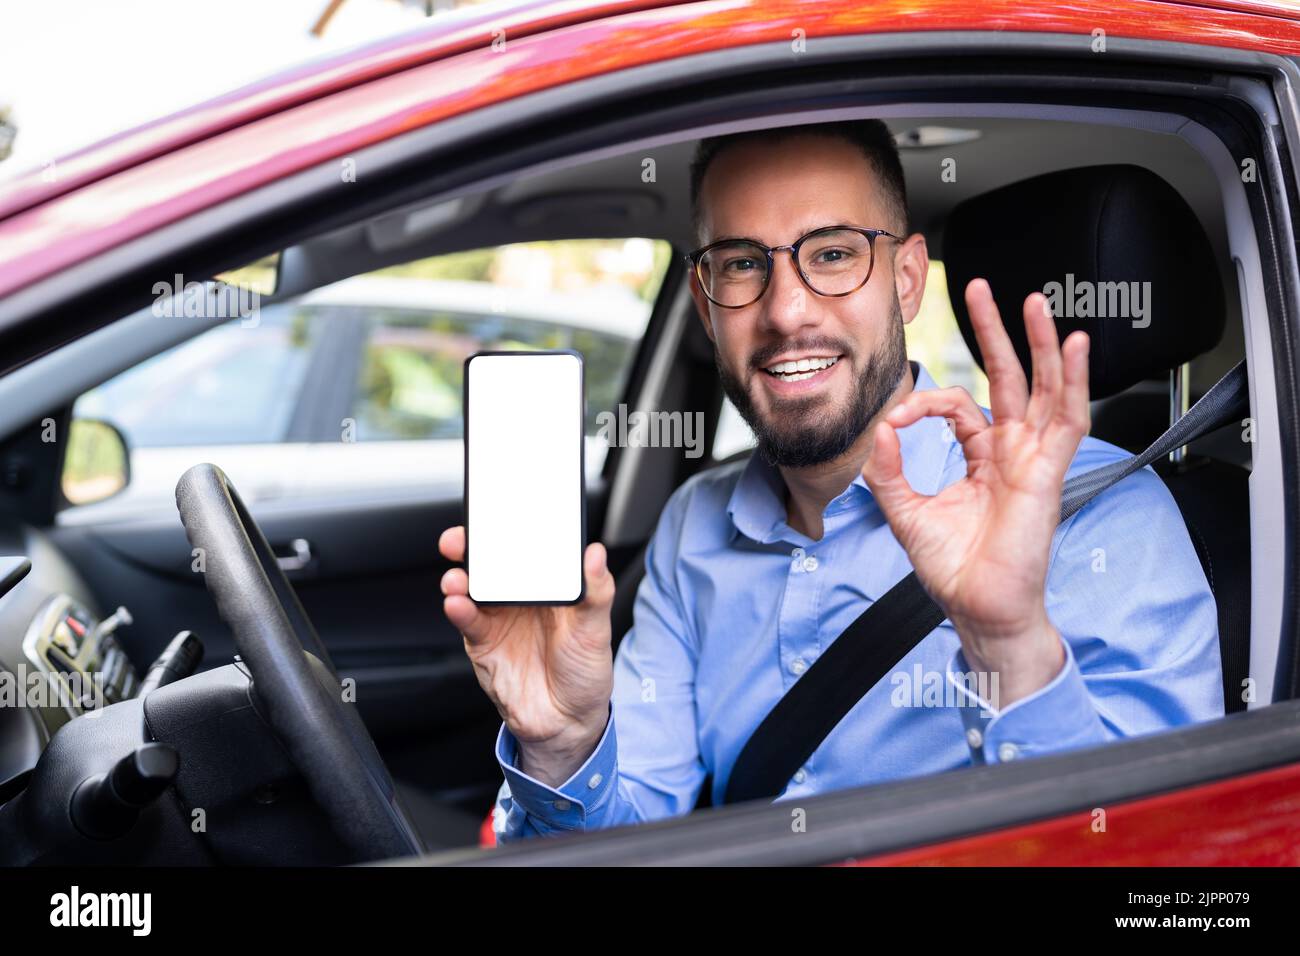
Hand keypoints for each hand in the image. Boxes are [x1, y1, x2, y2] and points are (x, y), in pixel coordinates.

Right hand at [439, 527, 614, 785]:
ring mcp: (498, 618)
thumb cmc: (585, 671)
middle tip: (460, 539)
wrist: (567, 721)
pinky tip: (457, 603)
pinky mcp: (483, 643)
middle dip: (471, 547)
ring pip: (472, 588)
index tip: (498, 516)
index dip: (509, 531)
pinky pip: (467, 620)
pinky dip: (459, 609)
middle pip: (490, 563)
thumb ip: (596, 592)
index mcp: (547, 585)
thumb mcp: (597, 629)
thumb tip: (596, 554)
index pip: (525, 549)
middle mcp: (519, 597)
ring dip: (459, 579)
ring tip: (458, 578)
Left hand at [861, 278, 1089, 701]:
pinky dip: (1074, 383)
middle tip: (980, 290)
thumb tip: (878, 429)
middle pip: (1009, 377)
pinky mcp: (1047, 474)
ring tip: (1036, 303)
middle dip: (996, 332)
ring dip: (1041, 345)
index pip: (958, 404)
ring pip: (1044, 389)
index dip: (923, 402)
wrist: (978, 608)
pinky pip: (1067, 420)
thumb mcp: (906, 513)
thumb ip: (889, 471)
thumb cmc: (951, 568)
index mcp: (982, 457)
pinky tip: (1073, 348)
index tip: (894, 419)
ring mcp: (1032, 460)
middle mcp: (1011, 452)